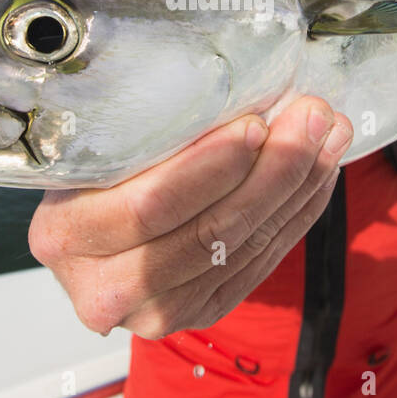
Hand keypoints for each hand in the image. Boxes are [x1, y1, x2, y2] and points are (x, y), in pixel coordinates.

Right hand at [28, 97, 353, 338]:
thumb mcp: (98, 146)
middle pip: (209, 232)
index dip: (211, 167)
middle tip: (313, 116)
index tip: (256, 121)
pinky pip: (260, 264)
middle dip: (274, 169)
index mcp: (66, 235)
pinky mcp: (199, 314)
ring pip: (243, 248)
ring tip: (330, 134)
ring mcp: (156, 312)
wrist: (89, 234)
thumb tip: (237, 83)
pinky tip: (318, 174)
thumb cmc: (93, 171)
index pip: (151, 206)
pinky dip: (297, 214)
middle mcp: (105, 288)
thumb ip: (146, 131)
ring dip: (298, 188)